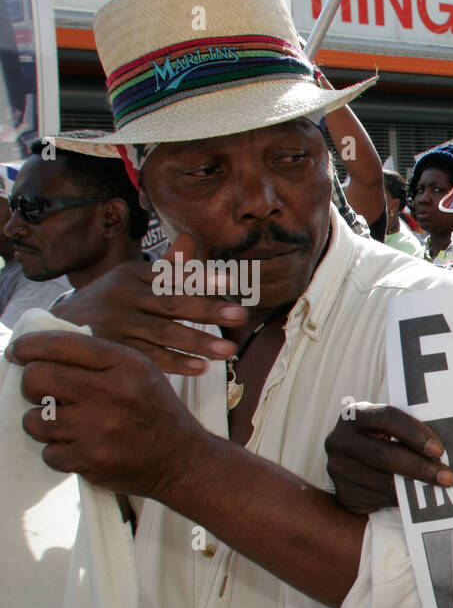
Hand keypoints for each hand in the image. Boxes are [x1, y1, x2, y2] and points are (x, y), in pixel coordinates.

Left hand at [12, 330, 206, 498]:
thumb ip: (98, 358)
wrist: (184, 461)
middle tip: (44, 394)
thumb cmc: (155, 413)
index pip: (60, 345)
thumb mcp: (141, 372)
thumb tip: (41, 351)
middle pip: (37, 378)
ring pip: (35, 419)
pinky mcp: (92, 459)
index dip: (28, 346)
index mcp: (125, 364)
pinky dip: (60, 453)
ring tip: (65, 426)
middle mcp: (112, 392)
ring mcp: (100, 428)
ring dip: (43, 424)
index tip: (17, 353)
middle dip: (32, 386)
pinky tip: (81, 448)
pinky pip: (49, 453)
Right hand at [51, 233, 246, 375]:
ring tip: (229, 351)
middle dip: (209, 310)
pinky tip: (201, 368)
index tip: (231, 282)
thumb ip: (164, 267)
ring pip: (164, 333)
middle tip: (240, 315)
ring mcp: (117, 324)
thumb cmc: (109, 300)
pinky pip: (150, 357)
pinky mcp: (114, 349)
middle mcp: (125, 296)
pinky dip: (176, 363)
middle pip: (172, 303)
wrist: (57, 325)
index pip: (171, 275)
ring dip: (198, 342)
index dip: (201, 279)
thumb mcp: (130, 278)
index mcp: (133, 274)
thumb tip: (189, 240)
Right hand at [324, 402, 452, 514]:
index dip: (415, 434)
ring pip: (383, 481)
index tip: (439, 450)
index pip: (387, 419)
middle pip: (385, 455)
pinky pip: (379, 500)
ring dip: (416, 488)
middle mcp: (340, 441)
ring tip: (440, 489)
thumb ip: (409, 431)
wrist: (353, 463)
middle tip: (447, 476)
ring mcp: (339, 469)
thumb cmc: (382, 438)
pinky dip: (403, 501)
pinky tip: (421, 499)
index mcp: (354, 415)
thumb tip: (447, 446)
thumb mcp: (388, 428)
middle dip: (420, 467)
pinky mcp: (344, 495)